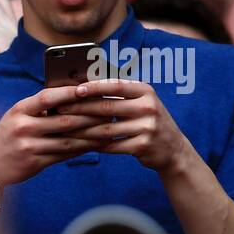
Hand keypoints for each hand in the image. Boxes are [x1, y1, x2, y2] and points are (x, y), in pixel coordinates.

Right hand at [0, 85, 108, 185]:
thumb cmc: (6, 138)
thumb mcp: (16, 118)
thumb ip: (39, 110)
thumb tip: (73, 98)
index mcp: (18, 110)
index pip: (47, 97)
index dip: (69, 92)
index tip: (90, 88)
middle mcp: (22, 127)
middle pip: (64, 120)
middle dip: (90, 116)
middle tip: (111, 111)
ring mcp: (27, 146)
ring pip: (67, 140)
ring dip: (90, 135)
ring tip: (108, 130)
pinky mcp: (33, 163)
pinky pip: (63, 155)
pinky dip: (80, 150)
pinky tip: (93, 145)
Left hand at [53, 79, 191, 173]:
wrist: (172, 148)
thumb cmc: (147, 121)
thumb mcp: (140, 102)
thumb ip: (119, 95)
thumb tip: (83, 87)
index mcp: (145, 91)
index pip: (115, 85)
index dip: (94, 87)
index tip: (75, 89)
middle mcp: (148, 106)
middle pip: (107, 107)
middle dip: (81, 109)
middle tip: (61, 110)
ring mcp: (147, 127)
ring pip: (106, 129)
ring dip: (83, 130)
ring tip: (65, 129)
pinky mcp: (143, 145)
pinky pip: (112, 145)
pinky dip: (95, 145)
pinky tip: (80, 143)